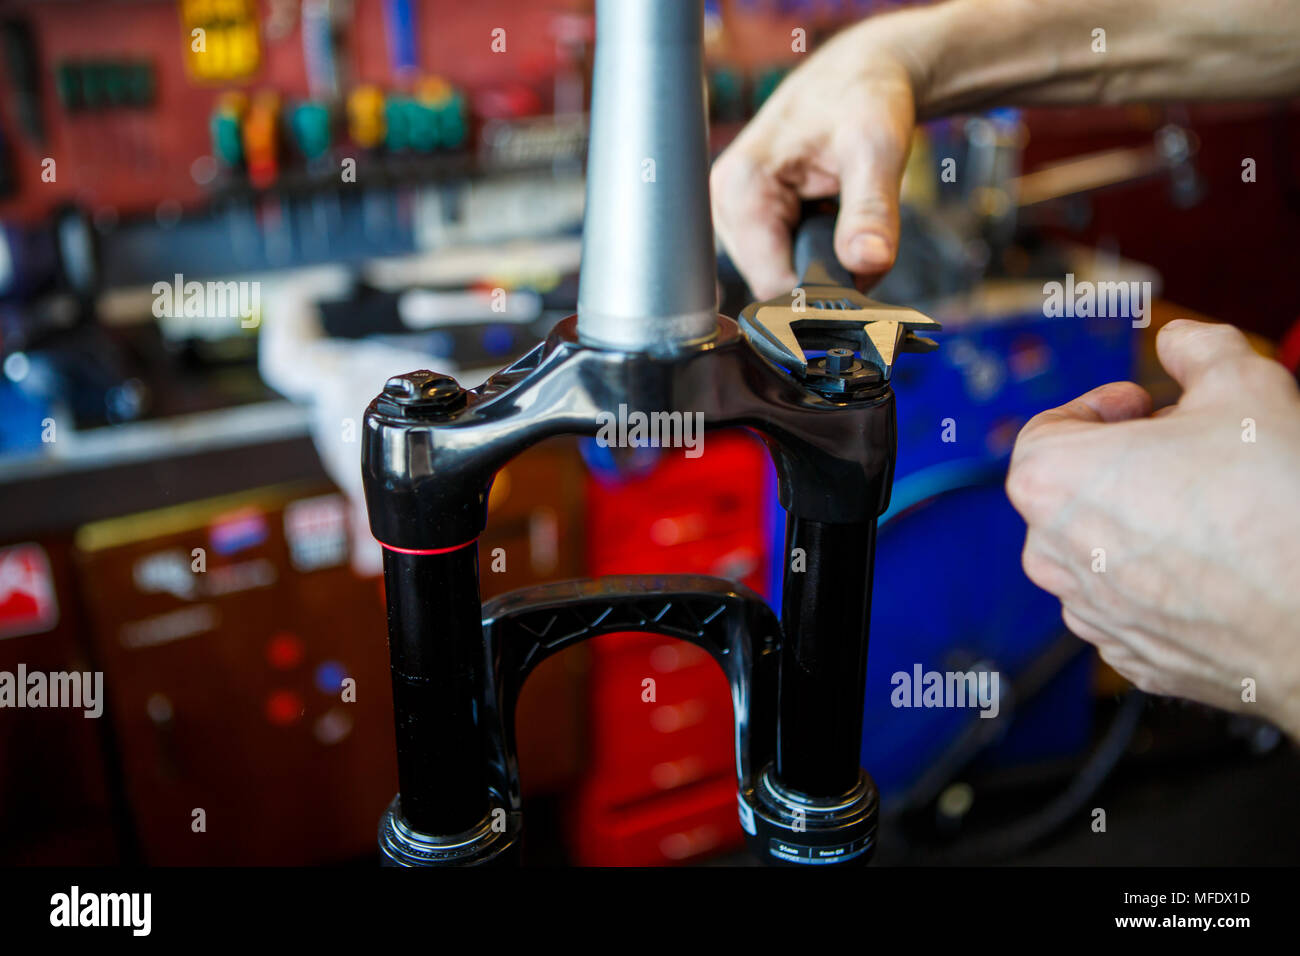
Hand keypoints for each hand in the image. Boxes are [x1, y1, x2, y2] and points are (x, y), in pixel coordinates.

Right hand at [710, 16, 923, 299]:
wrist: (857, 75)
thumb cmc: (863, 97)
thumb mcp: (876, 148)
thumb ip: (871, 210)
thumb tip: (869, 263)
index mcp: (739, 189)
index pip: (773, 284)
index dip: (824, 290)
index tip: (865, 269)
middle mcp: (723, 206)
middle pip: (775, 285)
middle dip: (825, 274)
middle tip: (862, 233)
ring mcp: (731, 216)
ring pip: (780, 278)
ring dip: (822, 263)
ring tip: (841, 215)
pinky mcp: (746, 222)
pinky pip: (782, 263)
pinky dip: (814, 252)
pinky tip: (826, 217)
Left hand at [1006, 319, 1299, 736]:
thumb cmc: (1275, 505)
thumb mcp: (1244, 382)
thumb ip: (1197, 348)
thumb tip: (1181, 343)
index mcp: (1050, 479)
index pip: (1047, 430)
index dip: (1099, 409)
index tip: (1141, 405)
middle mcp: (1052, 552)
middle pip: (1074, 492)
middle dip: (1124, 464)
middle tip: (1187, 450)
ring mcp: (1089, 612)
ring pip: (1101, 551)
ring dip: (1142, 523)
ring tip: (1212, 506)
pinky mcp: (1131, 656)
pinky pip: (1133, 603)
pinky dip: (1163, 580)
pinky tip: (1219, 563)